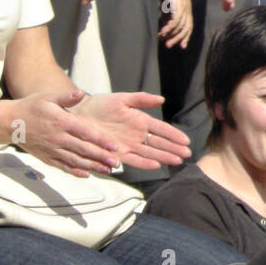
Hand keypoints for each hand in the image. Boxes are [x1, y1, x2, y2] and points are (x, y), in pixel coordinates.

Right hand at [10, 89, 122, 176]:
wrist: (9, 123)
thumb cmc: (31, 108)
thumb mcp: (48, 97)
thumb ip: (66, 97)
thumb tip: (81, 93)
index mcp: (61, 122)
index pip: (85, 133)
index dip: (101, 140)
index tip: (115, 146)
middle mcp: (57, 138)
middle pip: (83, 150)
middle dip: (101, 157)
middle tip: (116, 163)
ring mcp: (52, 149)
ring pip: (75, 160)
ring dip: (92, 166)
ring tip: (106, 171)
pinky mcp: (46, 157)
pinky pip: (63, 166)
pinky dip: (75, 171)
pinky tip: (86, 174)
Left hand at [70, 92, 189, 169]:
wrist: (79, 114)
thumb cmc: (99, 105)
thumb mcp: (121, 98)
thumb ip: (141, 99)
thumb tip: (162, 99)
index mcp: (140, 120)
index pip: (162, 129)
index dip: (174, 135)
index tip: (186, 141)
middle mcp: (137, 135)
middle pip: (159, 143)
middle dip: (173, 149)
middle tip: (186, 154)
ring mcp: (129, 145)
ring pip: (150, 153)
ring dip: (164, 157)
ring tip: (177, 161)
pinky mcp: (118, 154)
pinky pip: (134, 160)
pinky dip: (144, 163)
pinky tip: (156, 165)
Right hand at [155, 0, 193, 48]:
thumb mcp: (168, 2)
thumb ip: (168, 13)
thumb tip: (165, 24)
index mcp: (186, 8)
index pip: (189, 25)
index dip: (185, 36)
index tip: (181, 46)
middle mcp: (187, 8)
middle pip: (186, 28)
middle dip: (178, 38)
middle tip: (169, 45)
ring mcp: (184, 6)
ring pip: (181, 25)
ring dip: (172, 34)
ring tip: (163, 39)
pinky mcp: (178, 4)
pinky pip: (175, 20)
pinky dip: (169, 27)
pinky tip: (162, 31)